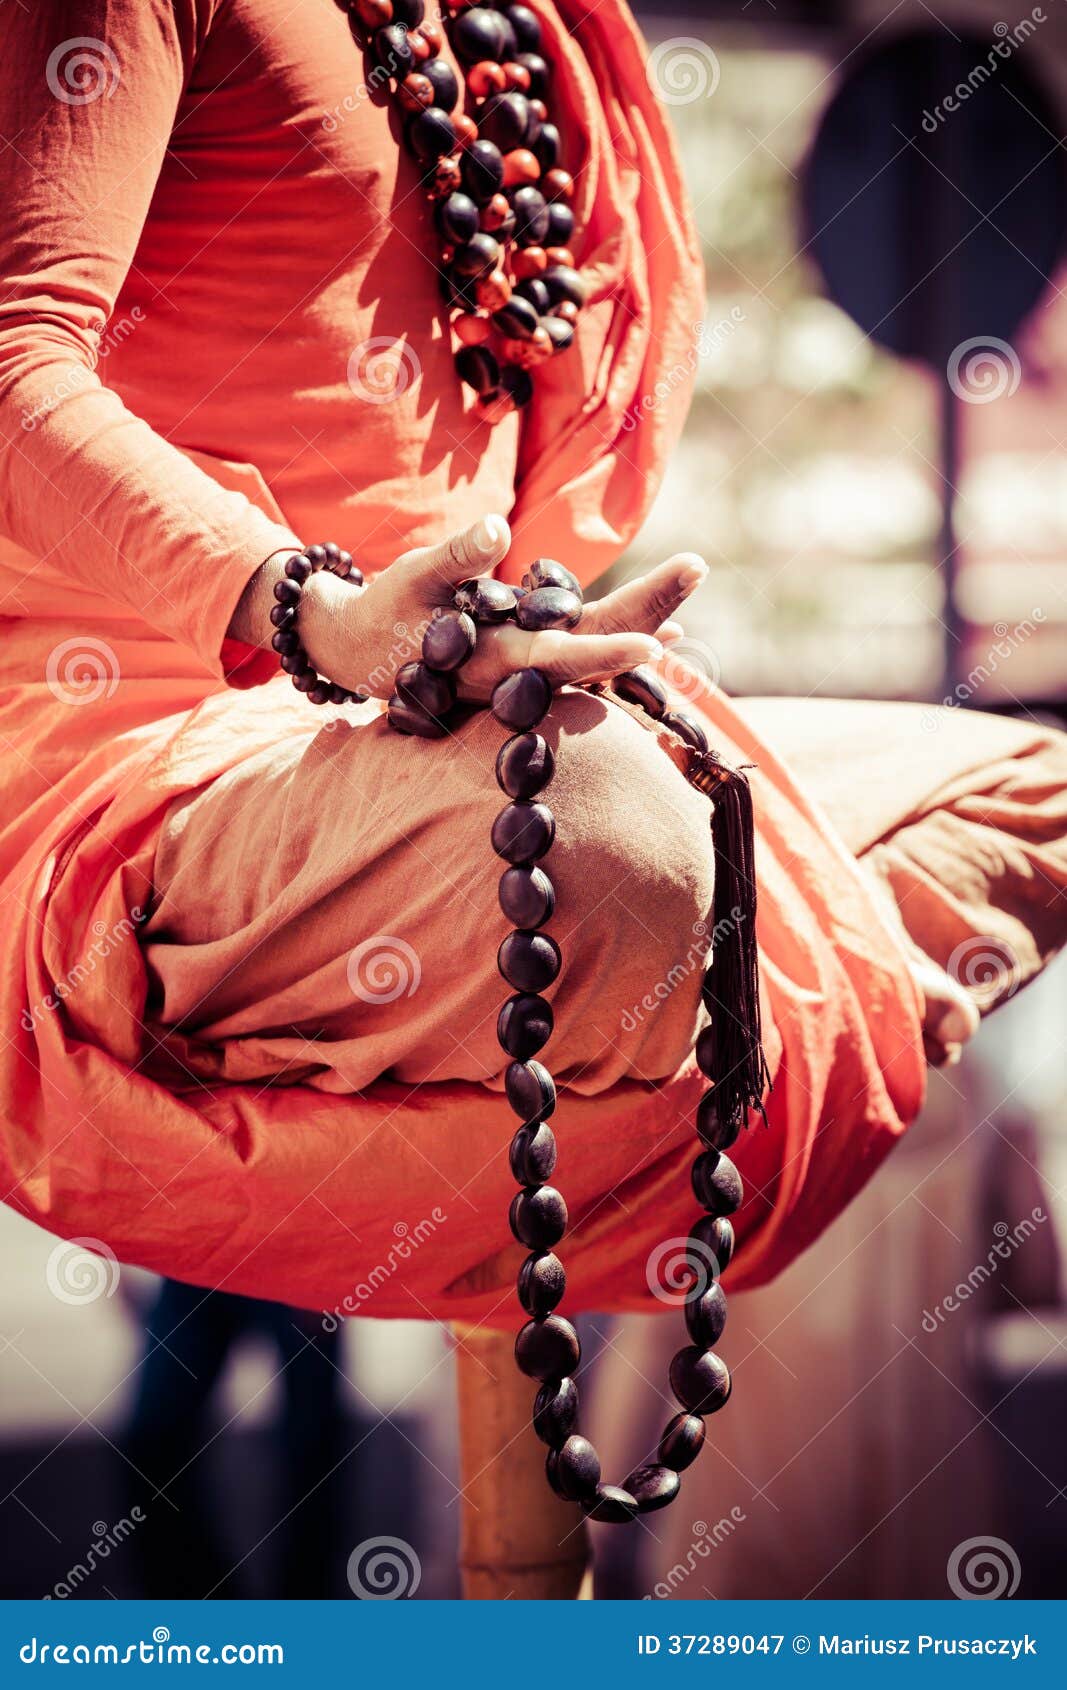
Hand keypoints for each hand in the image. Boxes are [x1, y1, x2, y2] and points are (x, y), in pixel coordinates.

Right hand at [233, 515, 706, 700]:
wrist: (363, 649)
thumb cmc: (386, 610)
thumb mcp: (412, 576)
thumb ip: (454, 556)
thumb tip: (496, 527)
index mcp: (494, 659)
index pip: (561, 658)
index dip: (608, 651)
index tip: (656, 644)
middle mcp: (523, 672)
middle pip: (599, 647)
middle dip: (650, 608)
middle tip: (696, 564)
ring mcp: (531, 669)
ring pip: (599, 647)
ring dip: (646, 614)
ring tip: (691, 573)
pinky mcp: (533, 660)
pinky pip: (588, 650)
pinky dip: (623, 634)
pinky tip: (668, 627)